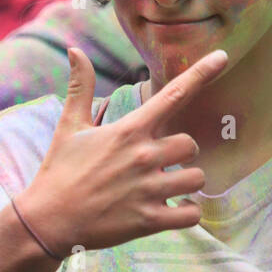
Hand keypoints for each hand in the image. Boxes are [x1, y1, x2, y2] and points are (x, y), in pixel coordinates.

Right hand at [14, 46, 227, 255]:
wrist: (48, 220)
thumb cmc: (59, 171)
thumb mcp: (69, 126)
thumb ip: (81, 87)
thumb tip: (75, 50)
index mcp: (129, 131)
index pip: (174, 94)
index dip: (202, 73)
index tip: (223, 57)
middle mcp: (144, 156)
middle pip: (190, 144)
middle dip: (179, 153)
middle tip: (157, 163)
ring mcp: (149, 189)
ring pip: (196, 178)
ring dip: (185, 182)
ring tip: (164, 187)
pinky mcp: (150, 220)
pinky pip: (192, 213)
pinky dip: (187, 213)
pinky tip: (173, 211)